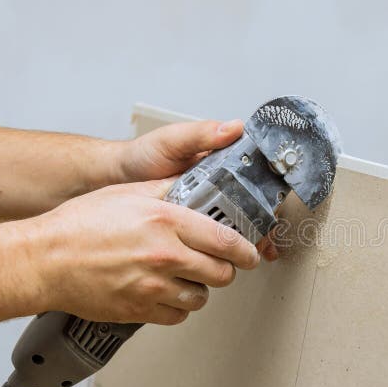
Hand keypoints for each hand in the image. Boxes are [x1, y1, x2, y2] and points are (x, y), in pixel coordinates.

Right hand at [26, 178, 260, 324]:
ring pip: (202, 297)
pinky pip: (178, 316)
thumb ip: (167, 190)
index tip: (250, 254)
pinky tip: (168, 293)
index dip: (245, 250)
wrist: (43, 259)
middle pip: (221, 273)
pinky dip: (178, 308)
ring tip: (187, 278)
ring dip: (200, 289)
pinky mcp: (139, 310)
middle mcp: (164, 254)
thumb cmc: (79, 225)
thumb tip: (196, 186)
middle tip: (218, 265)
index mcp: (166, 221)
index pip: (225, 240)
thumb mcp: (128, 193)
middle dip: (225, 270)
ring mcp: (152, 285)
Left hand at [115, 119, 278, 260]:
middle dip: (262, 226)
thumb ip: (200, 135)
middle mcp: (217, 187)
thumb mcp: (173, 140)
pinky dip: (223, 250)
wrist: (113, 179)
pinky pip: (213, 240)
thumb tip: (234, 127)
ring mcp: (205, 208)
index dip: (268, 195)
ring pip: (236, 226)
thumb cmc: (142, 155)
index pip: (254, 178)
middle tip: (264, 240)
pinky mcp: (192, 227)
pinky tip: (228, 259)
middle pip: (251, 207)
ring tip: (252, 254)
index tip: (274, 209)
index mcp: (220, 164)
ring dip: (247, 240)